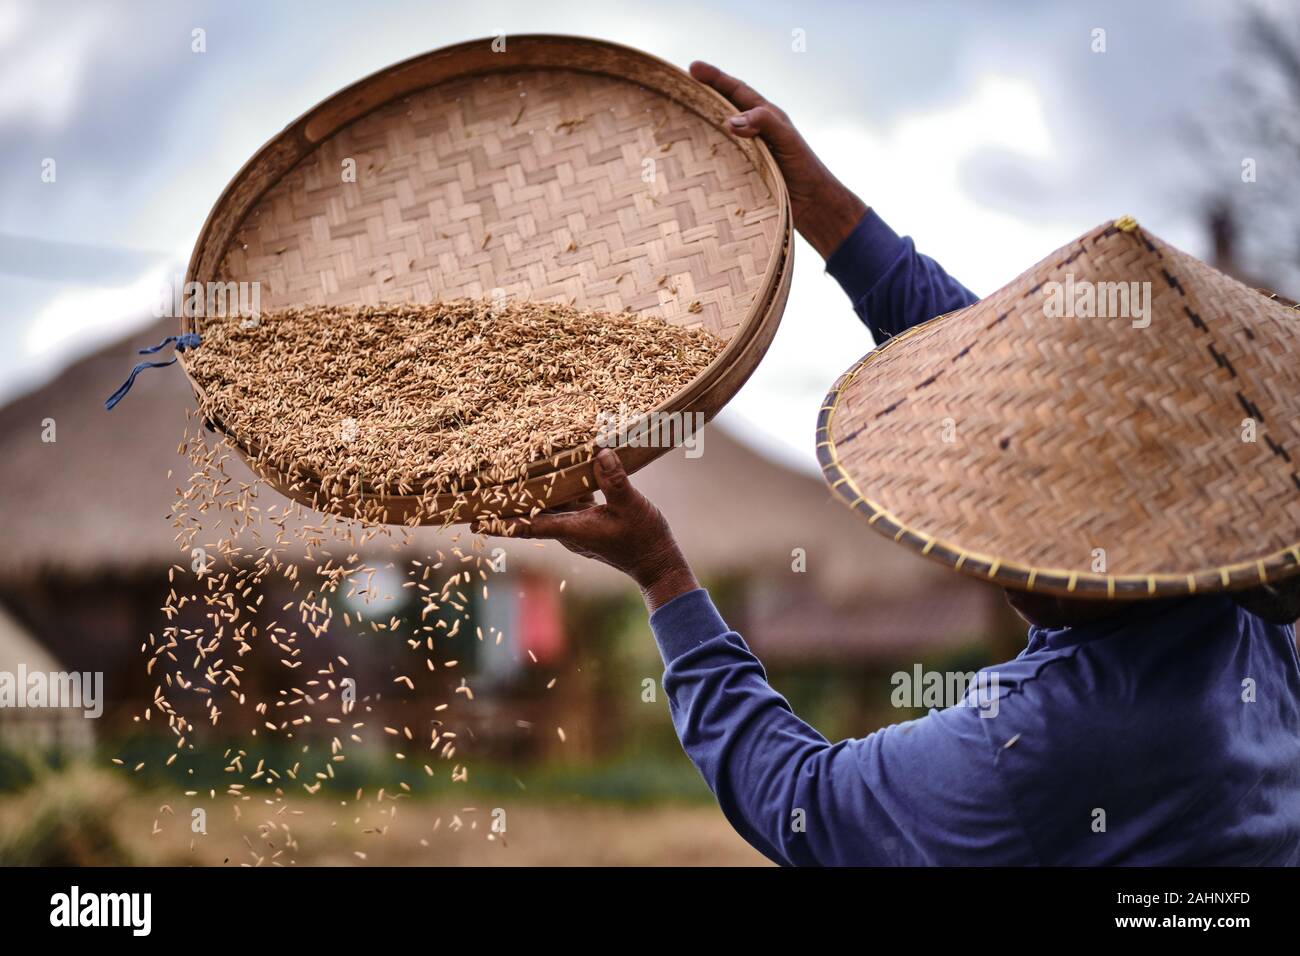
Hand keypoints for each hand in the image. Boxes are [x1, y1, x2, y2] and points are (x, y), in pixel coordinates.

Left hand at [472, 448, 699, 611]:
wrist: (658, 562)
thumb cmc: (644, 539)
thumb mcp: (630, 505)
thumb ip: (614, 480)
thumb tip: (599, 452)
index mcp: (571, 530)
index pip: (527, 527)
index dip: (500, 523)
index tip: (474, 524)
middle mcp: (568, 531)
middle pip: (531, 513)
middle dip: (510, 500)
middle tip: (483, 486)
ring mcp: (577, 527)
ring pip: (549, 505)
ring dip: (537, 489)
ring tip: (516, 468)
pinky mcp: (588, 522)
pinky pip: (568, 502)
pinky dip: (562, 487)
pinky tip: (563, 467)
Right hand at [690, 60, 867, 259]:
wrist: (812, 205)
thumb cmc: (804, 167)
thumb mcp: (786, 138)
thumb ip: (763, 122)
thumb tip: (729, 120)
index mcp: (765, 116)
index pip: (736, 91)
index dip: (715, 78)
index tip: (693, 67)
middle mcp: (752, 132)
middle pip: (722, 108)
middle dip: (701, 96)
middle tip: (677, 87)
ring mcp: (745, 153)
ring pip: (717, 134)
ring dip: (699, 126)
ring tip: (677, 117)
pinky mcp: (741, 175)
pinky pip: (718, 161)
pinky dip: (703, 156)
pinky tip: (688, 157)